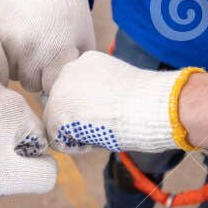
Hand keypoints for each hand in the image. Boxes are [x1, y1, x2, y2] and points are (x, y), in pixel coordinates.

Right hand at [0, 0, 94, 93]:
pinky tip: (17, 33)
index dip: (51, 79)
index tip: (55, 67)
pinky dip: (4, 47)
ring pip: (9, 69)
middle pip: (27, 83)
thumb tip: (67, 97)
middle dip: (35, 73)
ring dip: (18, 62)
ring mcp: (9, 39)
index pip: (47, 89)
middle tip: (42, 53)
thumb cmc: (72, 15)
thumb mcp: (85, 43)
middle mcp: (30, 51)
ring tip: (29, 43)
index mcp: (56, 56)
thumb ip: (76, 71)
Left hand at [44, 50, 199, 154]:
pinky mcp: (56, 111)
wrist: (151, 105)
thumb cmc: (149, 102)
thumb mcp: (122, 88)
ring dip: (77, 133)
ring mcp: (60, 89)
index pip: (76, 90)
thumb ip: (102, 94)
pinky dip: (75, 146)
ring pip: (58, 121)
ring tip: (102, 132)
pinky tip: (95, 140)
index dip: (90, 108)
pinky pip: (57, 138)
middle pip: (63, 104)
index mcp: (88, 61)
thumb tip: (93, 115)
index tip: (109, 114)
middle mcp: (70, 69)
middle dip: (79, 120)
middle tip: (105, 125)